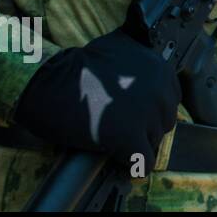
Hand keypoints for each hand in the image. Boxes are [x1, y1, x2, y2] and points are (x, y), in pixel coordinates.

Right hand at [13, 29, 180, 166]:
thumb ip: (142, 62)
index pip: (170, 101)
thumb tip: (150, 77)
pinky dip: (133, 167)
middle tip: (118, 128)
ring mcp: (146, 112)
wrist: (46, 81)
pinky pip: (143, 161)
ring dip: (135, 145)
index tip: (132, 116)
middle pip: (163, 122)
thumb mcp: (121, 49)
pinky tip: (119, 162)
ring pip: (153, 142)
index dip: (150, 112)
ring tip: (112, 140)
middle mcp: (159, 88)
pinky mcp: (128, 135)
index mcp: (160, 68)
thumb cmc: (77, 68)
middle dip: (143, 128)